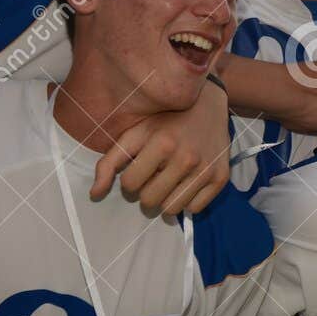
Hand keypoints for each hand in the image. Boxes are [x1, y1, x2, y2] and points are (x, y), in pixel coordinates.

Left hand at [93, 80, 229, 214]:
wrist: (208, 106)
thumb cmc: (165, 120)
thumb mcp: (135, 133)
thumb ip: (110, 162)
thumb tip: (94, 195)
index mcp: (161, 143)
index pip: (129, 184)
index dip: (128, 180)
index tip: (137, 170)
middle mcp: (186, 158)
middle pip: (150, 200)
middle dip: (145, 193)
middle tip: (152, 178)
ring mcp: (206, 169)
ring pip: (172, 209)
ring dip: (164, 200)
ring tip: (167, 183)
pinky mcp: (221, 177)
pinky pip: (195, 209)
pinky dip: (186, 202)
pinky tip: (185, 185)